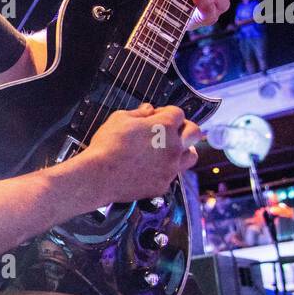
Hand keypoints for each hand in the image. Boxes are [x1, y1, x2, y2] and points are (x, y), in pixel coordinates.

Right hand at [85, 103, 201, 201]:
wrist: (99, 175)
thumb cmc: (107, 146)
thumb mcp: (119, 119)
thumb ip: (138, 113)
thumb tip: (148, 110)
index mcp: (164, 126)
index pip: (178, 113)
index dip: (166, 112)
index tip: (156, 115)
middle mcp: (173, 146)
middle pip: (194, 132)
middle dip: (185, 128)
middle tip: (172, 130)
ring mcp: (170, 167)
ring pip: (191, 156)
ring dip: (183, 150)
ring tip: (170, 150)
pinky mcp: (162, 184)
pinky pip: (172, 175)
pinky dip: (165, 170)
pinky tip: (152, 168)